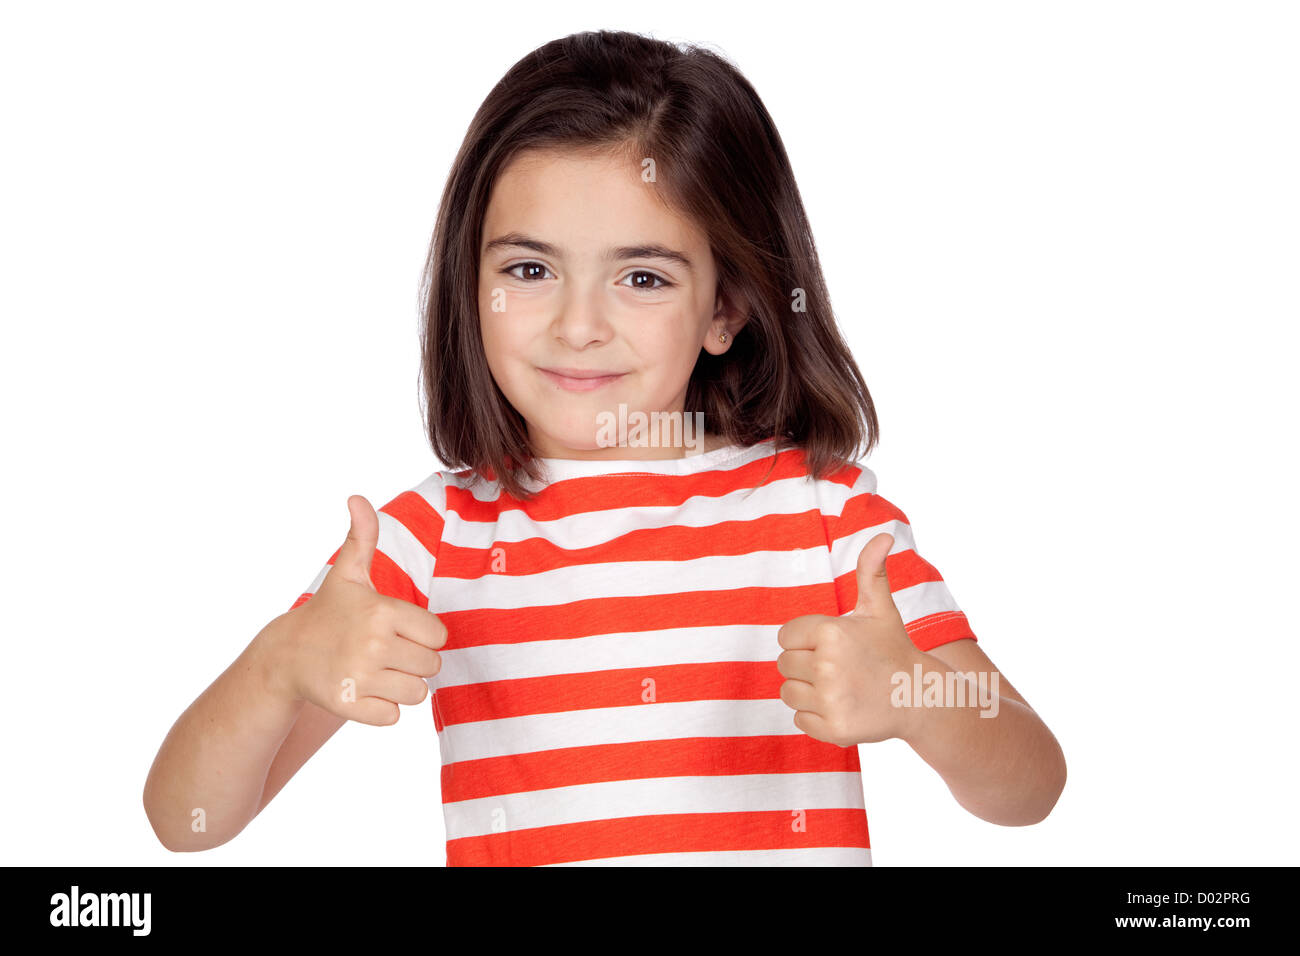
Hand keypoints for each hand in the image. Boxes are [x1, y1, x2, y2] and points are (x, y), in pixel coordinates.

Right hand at [270, 495, 447, 725]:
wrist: (286, 655)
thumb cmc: (329, 612)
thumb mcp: (349, 573)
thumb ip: (363, 536)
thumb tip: (357, 497)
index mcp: (382, 611)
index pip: (438, 635)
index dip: (421, 635)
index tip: (396, 630)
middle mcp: (373, 644)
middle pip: (431, 666)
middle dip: (414, 662)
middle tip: (385, 653)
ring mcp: (360, 677)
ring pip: (417, 694)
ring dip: (401, 687)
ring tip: (376, 671)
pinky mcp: (350, 706)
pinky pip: (394, 717)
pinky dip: (383, 709)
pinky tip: (364, 691)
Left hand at [776, 532, 922, 746]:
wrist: (919, 697)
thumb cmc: (892, 648)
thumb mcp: (880, 608)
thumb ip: (871, 570)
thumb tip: (884, 534)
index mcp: (831, 632)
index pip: (786, 636)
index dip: (805, 640)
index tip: (831, 646)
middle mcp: (827, 665)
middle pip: (785, 664)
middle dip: (806, 665)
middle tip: (838, 668)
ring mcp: (831, 699)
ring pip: (788, 692)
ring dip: (807, 691)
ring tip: (838, 686)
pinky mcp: (834, 728)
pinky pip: (800, 720)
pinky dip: (816, 717)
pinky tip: (841, 706)